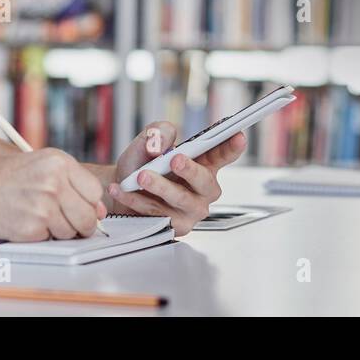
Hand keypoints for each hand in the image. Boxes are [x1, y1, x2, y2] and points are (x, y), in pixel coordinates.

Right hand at [0, 149, 106, 240]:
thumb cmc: (3, 177)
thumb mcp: (40, 166)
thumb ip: (72, 183)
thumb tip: (99, 211)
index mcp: (58, 162)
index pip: (95, 191)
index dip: (90, 204)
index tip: (81, 207)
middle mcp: (53, 182)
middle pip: (88, 216)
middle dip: (80, 224)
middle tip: (63, 220)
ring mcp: (43, 206)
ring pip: (71, 231)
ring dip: (58, 230)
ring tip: (36, 214)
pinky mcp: (32, 227)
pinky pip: (50, 239)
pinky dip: (40, 235)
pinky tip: (24, 220)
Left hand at [106, 122, 247, 235]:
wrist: (121, 187)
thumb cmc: (141, 163)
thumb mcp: (148, 141)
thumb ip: (157, 133)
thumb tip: (158, 143)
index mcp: (204, 164)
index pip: (222, 154)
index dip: (232, 145)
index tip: (238, 135)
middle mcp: (203, 189)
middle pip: (204, 181)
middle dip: (190, 170)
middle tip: (175, 159)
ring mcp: (191, 210)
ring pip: (178, 199)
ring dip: (159, 187)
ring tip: (141, 176)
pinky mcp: (175, 226)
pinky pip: (157, 213)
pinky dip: (137, 200)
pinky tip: (122, 189)